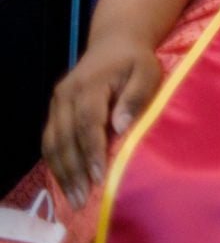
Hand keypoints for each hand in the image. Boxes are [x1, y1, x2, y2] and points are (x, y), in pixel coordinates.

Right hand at [42, 35, 162, 208]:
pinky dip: (56, 163)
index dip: (91, 151)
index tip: (98, 177)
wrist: (115, 41)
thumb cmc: (136, 60)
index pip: (87, 123)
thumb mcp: (147, 72)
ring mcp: (57, 102)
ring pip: (52, 143)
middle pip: (64, 138)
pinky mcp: (55, 109)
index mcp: (89, 85)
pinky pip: (50, 140)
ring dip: (61, 173)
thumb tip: (120, 127)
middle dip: (73, 171)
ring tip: (73, 199)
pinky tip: (65, 182)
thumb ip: (135, 97)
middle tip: (82, 200)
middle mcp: (66, 95)